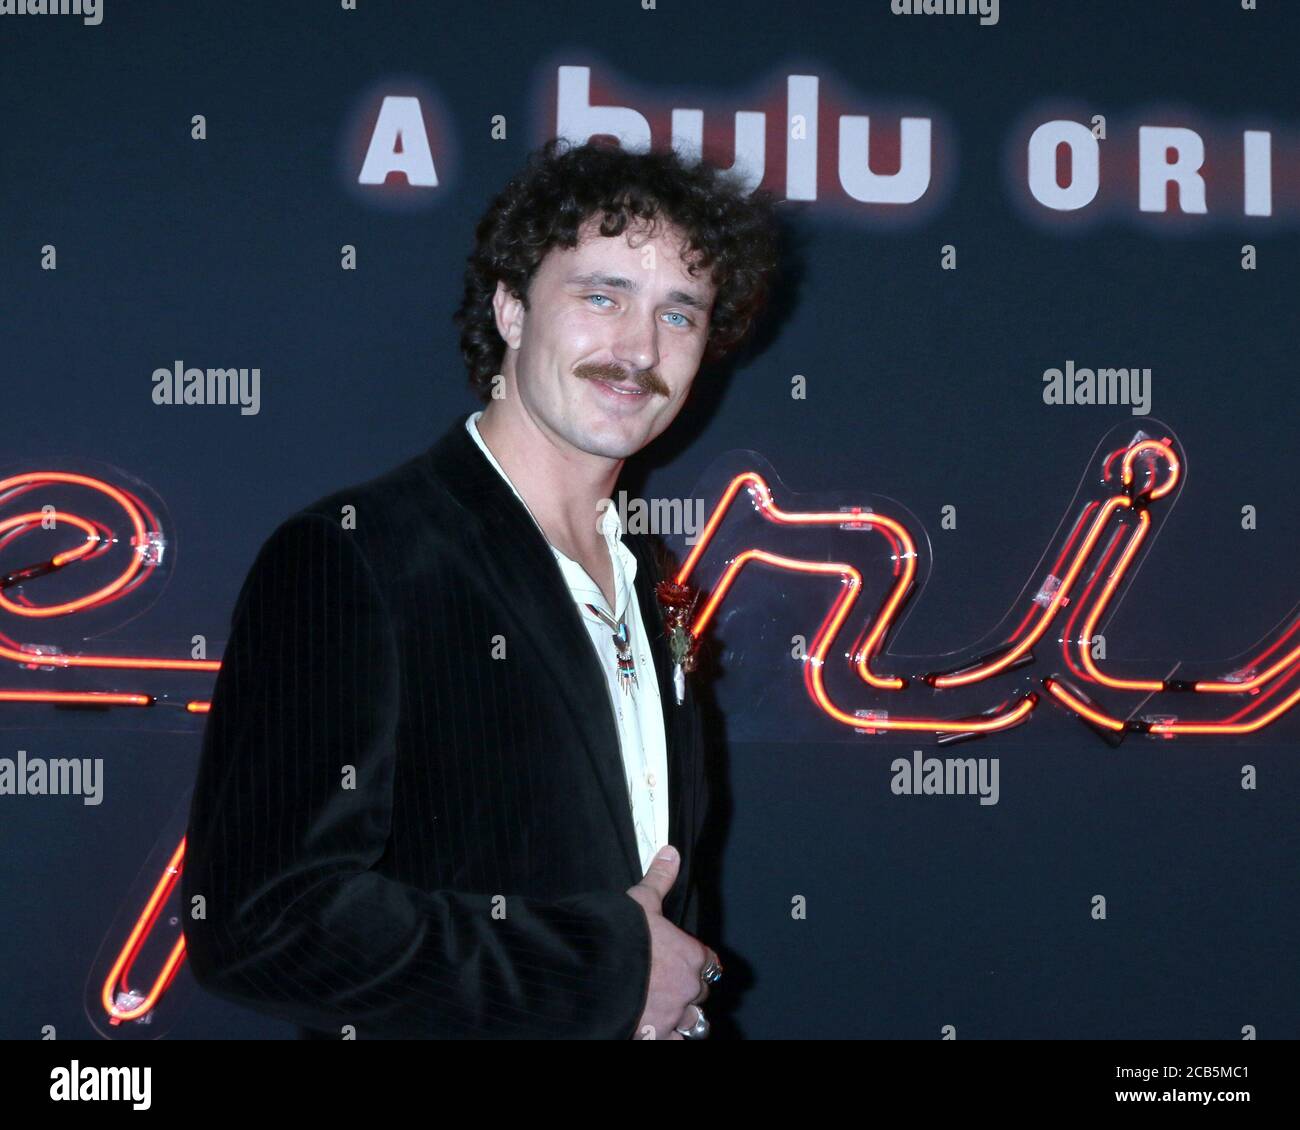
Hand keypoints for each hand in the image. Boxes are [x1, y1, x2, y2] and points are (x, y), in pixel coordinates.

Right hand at [626, 844, 714, 1039]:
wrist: (593, 970)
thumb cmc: (620, 934)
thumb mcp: (641, 901)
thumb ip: (660, 879)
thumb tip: (671, 852)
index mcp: (691, 956)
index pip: (710, 963)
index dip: (699, 962)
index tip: (688, 962)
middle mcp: (688, 989)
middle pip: (701, 993)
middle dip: (689, 989)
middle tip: (667, 984)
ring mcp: (673, 1015)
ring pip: (693, 1022)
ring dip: (683, 1017)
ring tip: (666, 1010)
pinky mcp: (656, 1035)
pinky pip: (675, 1043)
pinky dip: (669, 1037)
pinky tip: (657, 1031)